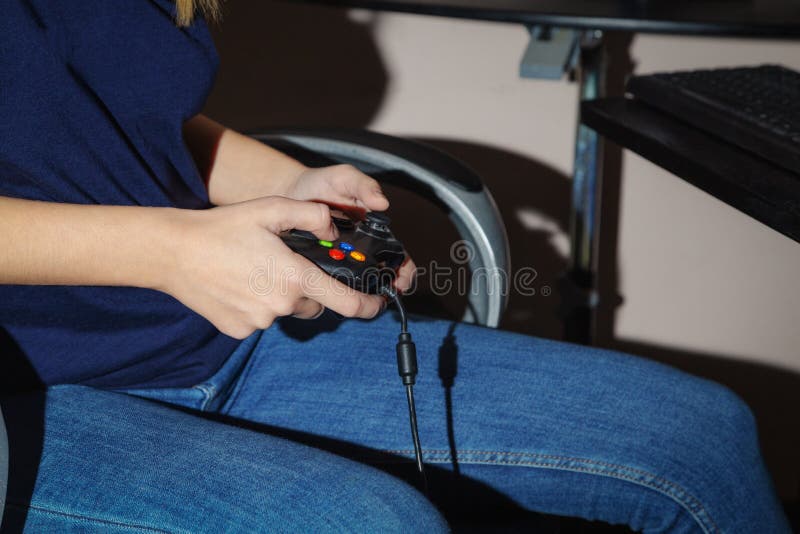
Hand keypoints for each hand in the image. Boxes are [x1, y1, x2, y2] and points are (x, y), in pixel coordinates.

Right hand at [160, 197, 385, 338]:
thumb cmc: (223, 228)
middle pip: (314, 303)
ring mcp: (260, 322)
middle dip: (310, 287)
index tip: (377, 304)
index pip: (346, 302)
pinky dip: (257, 305)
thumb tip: (333, 227)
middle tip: (285, 265)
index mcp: (296, 277)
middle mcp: (282, 305)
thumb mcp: (271, 209)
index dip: (368, 306)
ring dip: (281, 295)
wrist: (173, 253)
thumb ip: (310, 214)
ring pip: (285, 310)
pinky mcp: (239, 331)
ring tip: (254, 270)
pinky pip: (261, 319)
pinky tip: (238, 284)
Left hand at [286, 164, 416, 292]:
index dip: (404, 270)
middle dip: (387, 288)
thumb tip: (383, 204)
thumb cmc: (320, 183)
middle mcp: (362, 248)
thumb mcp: (344, 178)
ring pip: (358, 282)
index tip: (400, 281)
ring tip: (361, 299)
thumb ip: (364, 186)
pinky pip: (333, 280)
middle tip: (382, 297)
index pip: (398, 255)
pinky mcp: (322, 264)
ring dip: (362, 292)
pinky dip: (336, 288)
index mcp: (375, 231)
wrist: (287, 191)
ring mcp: (342, 259)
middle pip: (382, 274)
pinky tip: (333, 293)